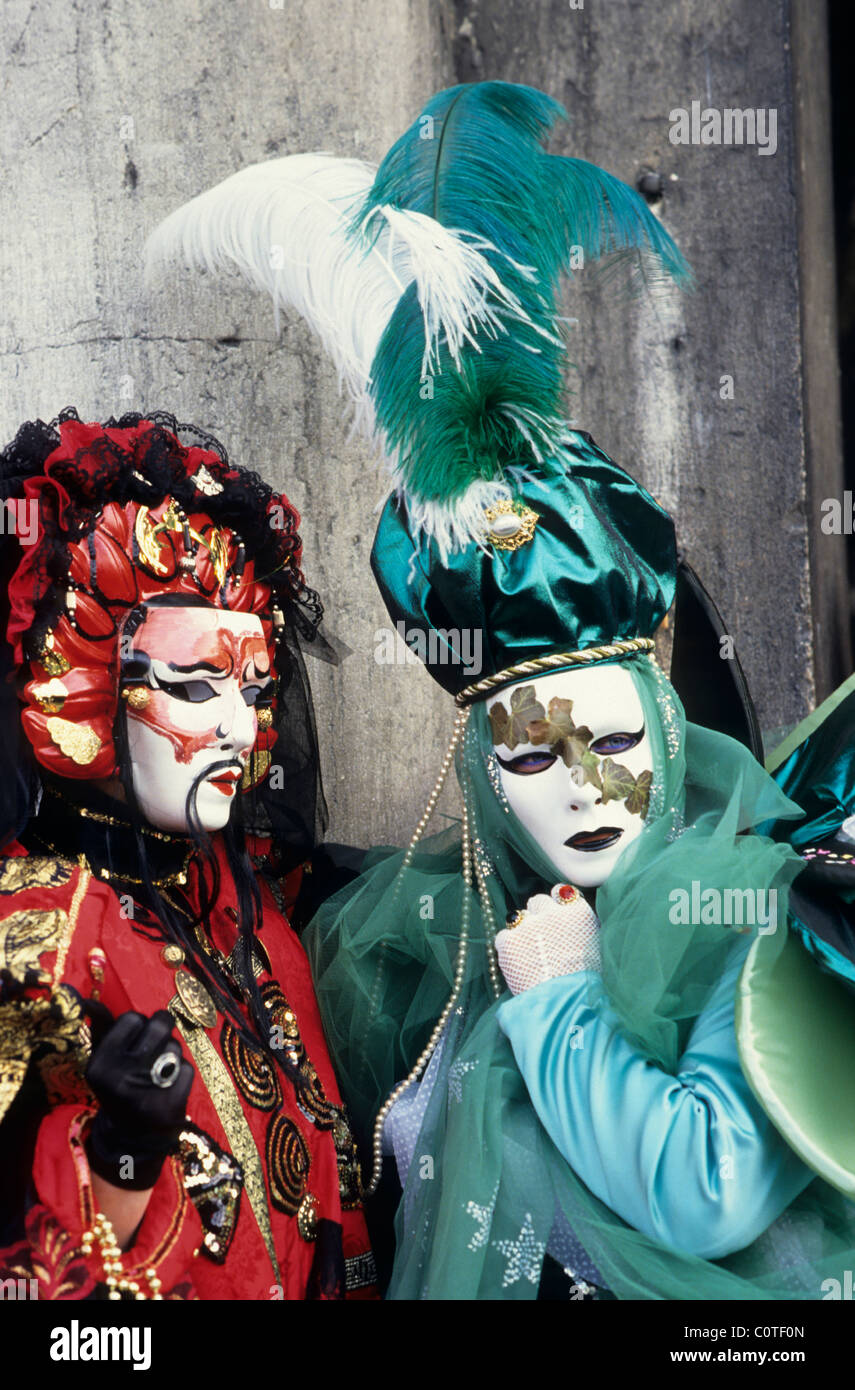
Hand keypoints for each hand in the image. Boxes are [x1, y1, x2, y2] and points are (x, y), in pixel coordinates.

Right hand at [85, 1010, 193, 1188]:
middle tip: (156, 1041)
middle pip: (159, 1024)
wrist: (129, 1138)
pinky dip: (181, 1074)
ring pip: (175, 1046)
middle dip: (161, 1028)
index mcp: (101, 1066)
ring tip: (159, 1069)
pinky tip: (169, 1085)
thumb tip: (90, 1000)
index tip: (134, 1039)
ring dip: (171, 1053)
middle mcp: (123, 1078)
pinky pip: (187, 1068)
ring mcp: (150, 1092)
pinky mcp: (173, 1104)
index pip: (131, 1018)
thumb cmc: (117, 1088)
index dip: (137, 1025)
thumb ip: (102, 1028)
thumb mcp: (103, 1062)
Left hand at [495, 885, 600, 994]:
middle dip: (538, 916)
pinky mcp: (508, 941)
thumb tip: (574, 927)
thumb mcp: (597, 951)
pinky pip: (503, 937)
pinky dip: (508, 948)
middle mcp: (553, 913)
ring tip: (530, 955)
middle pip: (538, 901)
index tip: (555, 917)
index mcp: (579, 913)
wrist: (567, 1006)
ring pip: (518, 917)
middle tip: (542, 940)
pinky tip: (518, 964)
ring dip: (522, 930)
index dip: (557, 905)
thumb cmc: (587, 987)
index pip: (562, 893)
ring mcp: (529, 925)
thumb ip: (583, 931)